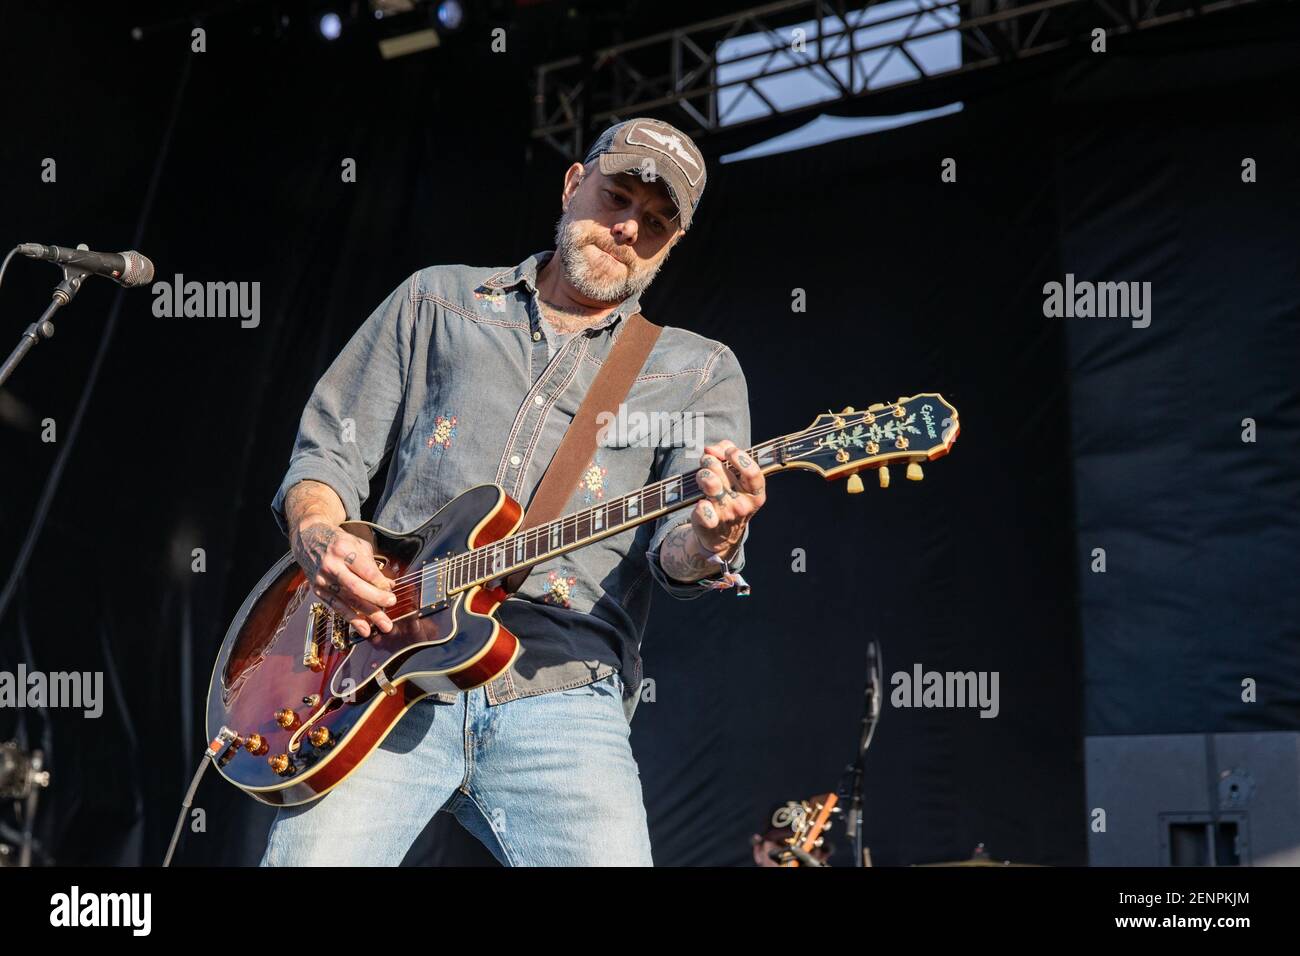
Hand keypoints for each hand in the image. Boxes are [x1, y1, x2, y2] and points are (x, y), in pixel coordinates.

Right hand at [292, 521, 395, 636]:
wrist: (309, 540)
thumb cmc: (339, 542)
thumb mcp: (358, 544)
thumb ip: (373, 565)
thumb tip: (388, 585)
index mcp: (343, 550)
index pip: (365, 570)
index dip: (379, 582)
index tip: (391, 590)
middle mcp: (331, 566)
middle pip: (355, 587)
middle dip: (376, 598)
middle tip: (391, 604)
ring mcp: (323, 580)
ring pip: (348, 600)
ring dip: (367, 615)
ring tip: (383, 625)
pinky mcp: (318, 590)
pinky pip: (337, 607)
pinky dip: (351, 619)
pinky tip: (364, 628)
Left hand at [692, 440, 765, 559]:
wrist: (721, 535)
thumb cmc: (729, 497)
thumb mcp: (736, 477)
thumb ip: (727, 454)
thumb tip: (712, 448)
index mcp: (756, 494)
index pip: (752, 472)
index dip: (739, 457)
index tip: (728, 452)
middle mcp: (743, 505)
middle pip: (724, 473)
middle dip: (711, 462)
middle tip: (707, 463)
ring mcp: (727, 515)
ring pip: (711, 484)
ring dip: (702, 474)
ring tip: (702, 476)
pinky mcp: (710, 524)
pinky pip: (703, 511)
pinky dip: (700, 506)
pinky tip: (701, 503)